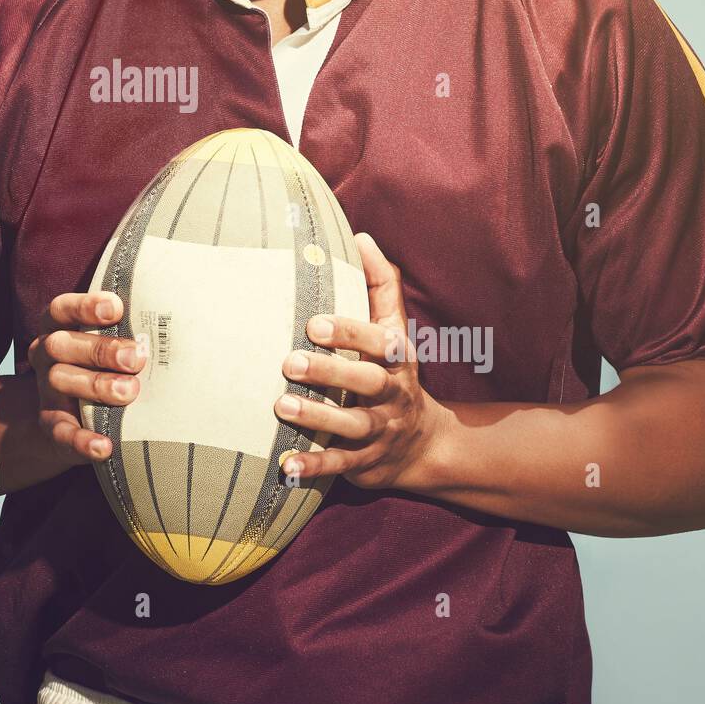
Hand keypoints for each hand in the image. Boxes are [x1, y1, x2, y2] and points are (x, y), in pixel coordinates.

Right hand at [28, 291, 144, 463]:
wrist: (71, 416)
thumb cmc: (106, 364)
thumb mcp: (108, 342)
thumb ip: (126, 331)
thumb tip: (170, 325)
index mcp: (59, 327)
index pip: (61, 309)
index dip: (84, 306)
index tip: (116, 309)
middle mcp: (47, 356)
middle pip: (60, 344)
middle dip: (100, 349)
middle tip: (137, 358)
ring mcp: (47, 390)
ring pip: (59, 380)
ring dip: (96, 386)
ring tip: (129, 392)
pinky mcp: (51, 426)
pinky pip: (60, 433)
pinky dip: (82, 440)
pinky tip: (104, 445)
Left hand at [274, 232, 450, 490]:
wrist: (423, 443)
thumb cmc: (393, 371)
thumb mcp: (394, 330)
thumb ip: (379, 285)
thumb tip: (360, 236)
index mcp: (397, 358)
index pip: (379, 341)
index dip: (349, 332)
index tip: (314, 323)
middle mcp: (393, 394)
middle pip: (367, 382)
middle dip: (329, 372)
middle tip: (288, 361)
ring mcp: (381, 431)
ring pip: (353, 426)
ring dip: (317, 417)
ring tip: (280, 406)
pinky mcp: (366, 462)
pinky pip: (340, 466)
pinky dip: (314, 466)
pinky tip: (285, 466)